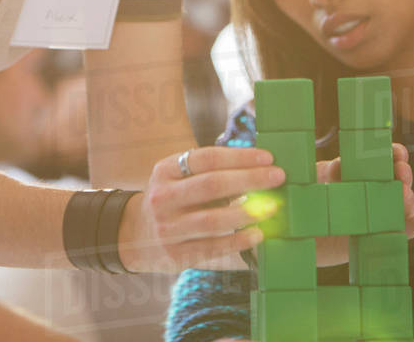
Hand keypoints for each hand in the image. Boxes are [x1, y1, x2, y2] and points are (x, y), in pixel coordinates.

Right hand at [117, 146, 284, 271]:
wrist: (136, 234)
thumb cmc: (172, 198)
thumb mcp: (178, 177)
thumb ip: (210, 171)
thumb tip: (259, 165)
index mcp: (165, 170)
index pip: (207, 159)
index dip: (240, 157)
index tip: (268, 158)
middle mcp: (162, 197)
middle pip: (212, 185)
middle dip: (250, 180)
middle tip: (278, 177)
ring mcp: (167, 228)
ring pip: (212, 220)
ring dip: (247, 212)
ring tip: (272, 207)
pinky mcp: (175, 255)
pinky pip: (211, 248)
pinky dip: (237, 241)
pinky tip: (257, 234)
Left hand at [318, 142, 413, 237]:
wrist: (306, 227)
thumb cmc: (315, 194)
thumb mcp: (319, 178)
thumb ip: (331, 171)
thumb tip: (339, 165)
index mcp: (370, 171)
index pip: (391, 159)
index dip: (397, 154)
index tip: (398, 153)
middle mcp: (381, 192)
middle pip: (402, 182)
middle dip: (404, 175)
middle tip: (400, 171)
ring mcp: (383, 215)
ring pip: (405, 206)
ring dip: (408, 199)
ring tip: (403, 193)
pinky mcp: (380, 237)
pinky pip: (401, 234)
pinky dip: (412, 228)